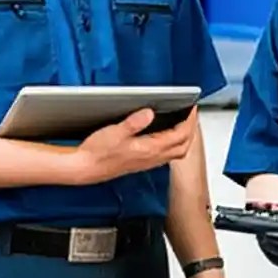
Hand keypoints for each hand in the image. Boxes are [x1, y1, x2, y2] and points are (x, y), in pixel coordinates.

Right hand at [71, 107, 196, 183]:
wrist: (86, 168)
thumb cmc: (98, 153)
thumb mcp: (114, 132)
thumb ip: (133, 123)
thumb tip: (149, 113)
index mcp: (149, 149)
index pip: (180, 135)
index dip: (189, 121)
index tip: (191, 108)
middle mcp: (152, 158)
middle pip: (183, 145)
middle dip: (191, 129)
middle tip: (191, 114)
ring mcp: (148, 162)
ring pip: (177, 152)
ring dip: (184, 138)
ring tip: (183, 123)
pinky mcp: (142, 163)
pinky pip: (166, 155)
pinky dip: (173, 144)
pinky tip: (166, 137)